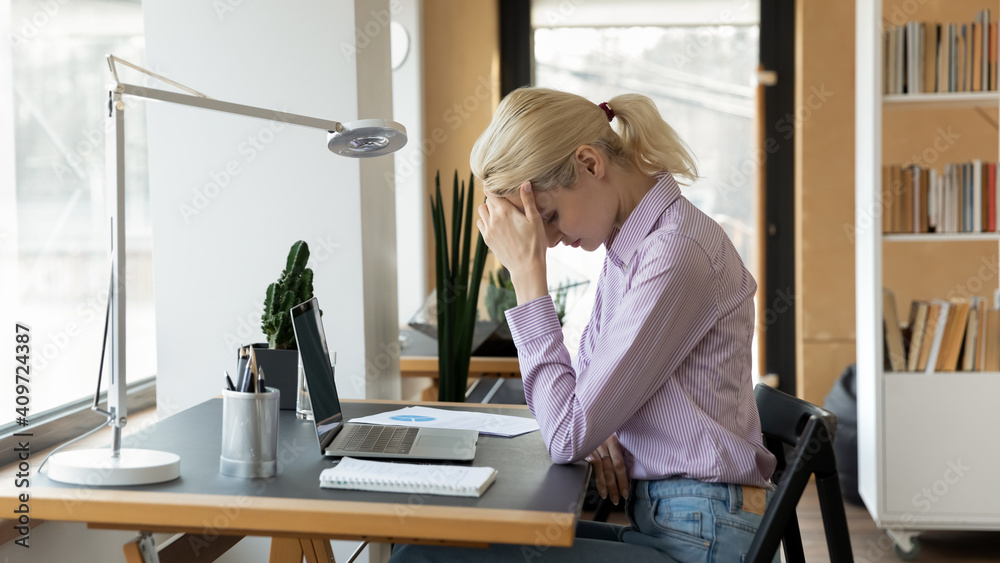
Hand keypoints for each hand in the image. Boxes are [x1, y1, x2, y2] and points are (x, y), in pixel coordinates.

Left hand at [477, 182, 547, 302]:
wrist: (526, 267)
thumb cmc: (535, 243)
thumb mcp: (535, 220)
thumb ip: (528, 201)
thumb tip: (525, 183)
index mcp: (505, 211)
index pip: (491, 192)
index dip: (494, 188)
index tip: (500, 188)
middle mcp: (493, 219)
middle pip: (486, 201)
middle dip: (494, 200)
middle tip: (506, 204)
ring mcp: (488, 230)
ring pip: (481, 212)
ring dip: (488, 210)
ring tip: (501, 214)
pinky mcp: (487, 239)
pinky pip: (481, 224)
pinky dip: (486, 221)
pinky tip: (497, 225)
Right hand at [585, 435, 628, 504]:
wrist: (582, 420)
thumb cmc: (596, 433)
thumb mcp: (607, 438)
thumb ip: (613, 452)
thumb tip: (620, 472)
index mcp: (613, 441)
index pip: (620, 465)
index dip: (623, 480)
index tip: (625, 494)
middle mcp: (604, 443)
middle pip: (611, 468)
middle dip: (614, 486)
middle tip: (616, 500)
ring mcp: (593, 444)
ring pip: (600, 467)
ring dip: (603, 483)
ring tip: (606, 496)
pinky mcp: (582, 445)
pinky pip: (588, 456)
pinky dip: (591, 463)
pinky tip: (593, 472)